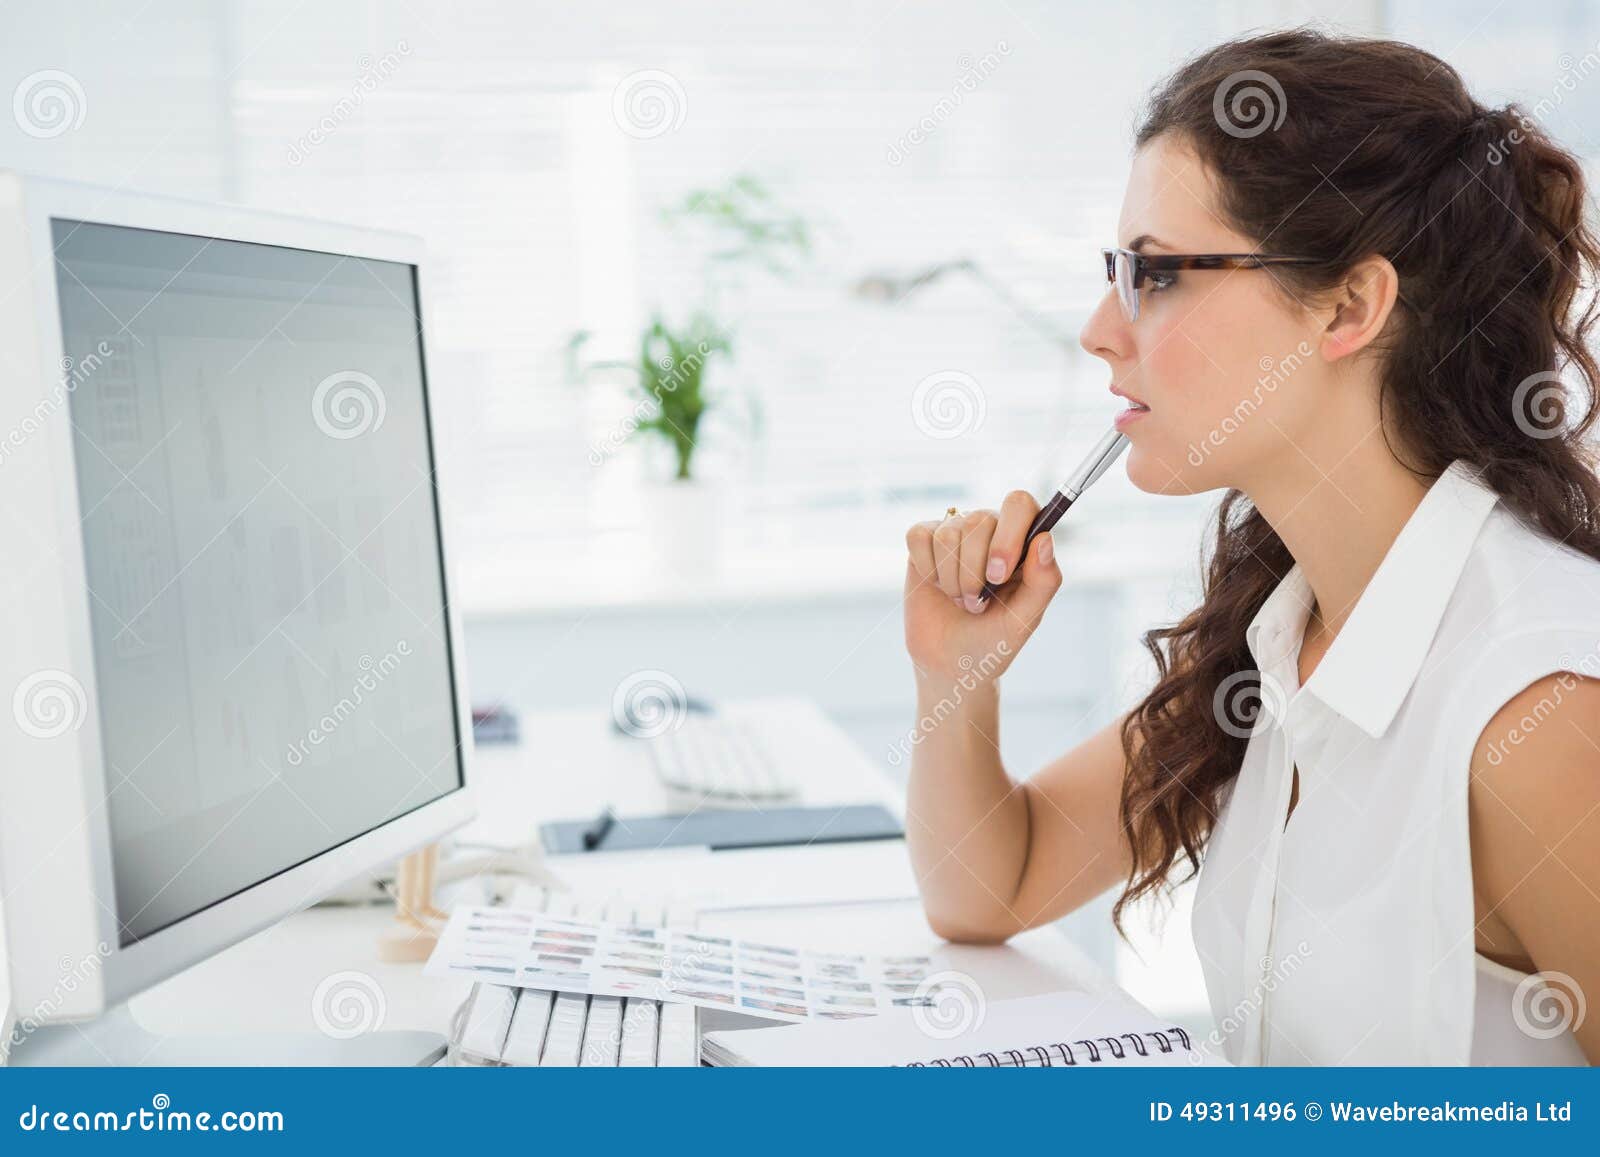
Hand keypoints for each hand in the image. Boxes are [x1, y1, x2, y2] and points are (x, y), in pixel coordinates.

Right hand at [903, 491, 1062, 681]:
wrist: (951, 661)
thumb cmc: (994, 638)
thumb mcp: (1025, 619)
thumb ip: (1044, 581)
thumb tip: (1044, 539)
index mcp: (1022, 540)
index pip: (1018, 503)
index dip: (1008, 535)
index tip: (998, 576)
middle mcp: (990, 529)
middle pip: (978, 520)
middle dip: (973, 572)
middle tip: (977, 602)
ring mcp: (955, 532)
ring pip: (948, 534)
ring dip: (951, 579)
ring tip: (960, 599)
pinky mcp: (923, 540)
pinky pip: (919, 536)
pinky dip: (927, 569)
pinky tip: (936, 585)